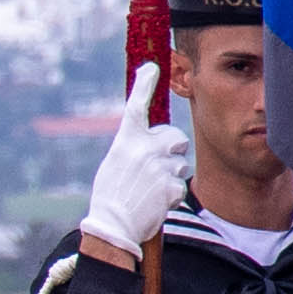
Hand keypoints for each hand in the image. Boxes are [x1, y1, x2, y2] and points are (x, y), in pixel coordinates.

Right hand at [80, 65, 190, 258]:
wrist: (113, 225)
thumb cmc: (111, 194)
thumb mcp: (116, 162)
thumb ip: (134, 148)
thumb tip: (154, 142)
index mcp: (126, 141)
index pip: (136, 107)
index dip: (144, 85)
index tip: (151, 67)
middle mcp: (143, 149)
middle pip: (176, 138)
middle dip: (172, 151)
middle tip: (157, 167)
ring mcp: (159, 168)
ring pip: (181, 164)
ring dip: (171, 175)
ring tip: (150, 190)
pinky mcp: (172, 187)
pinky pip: (180, 186)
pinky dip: (170, 195)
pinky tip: (155, 202)